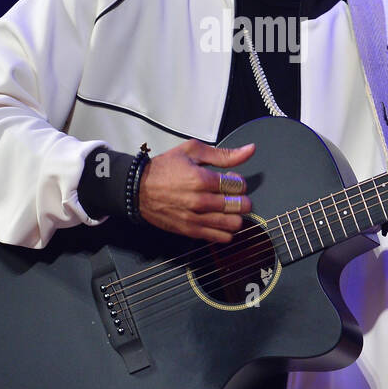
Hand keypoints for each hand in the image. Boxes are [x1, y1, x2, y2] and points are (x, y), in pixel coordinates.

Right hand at [137, 139, 254, 243]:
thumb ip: (223, 154)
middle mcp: (200, 201)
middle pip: (240, 206)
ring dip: (236, 216)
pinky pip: (220, 238)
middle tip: (234, 196)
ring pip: (233, 224)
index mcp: (202, 179)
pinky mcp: (190, 231)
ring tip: (228, 209)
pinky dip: (226, 231)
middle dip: (242, 199)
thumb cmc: (164, 168)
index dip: (239, 182)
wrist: (138, 189)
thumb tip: (249, 150)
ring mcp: (196, 218)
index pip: (238, 186)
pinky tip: (220, 221)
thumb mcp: (192, 151)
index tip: (232, 181)